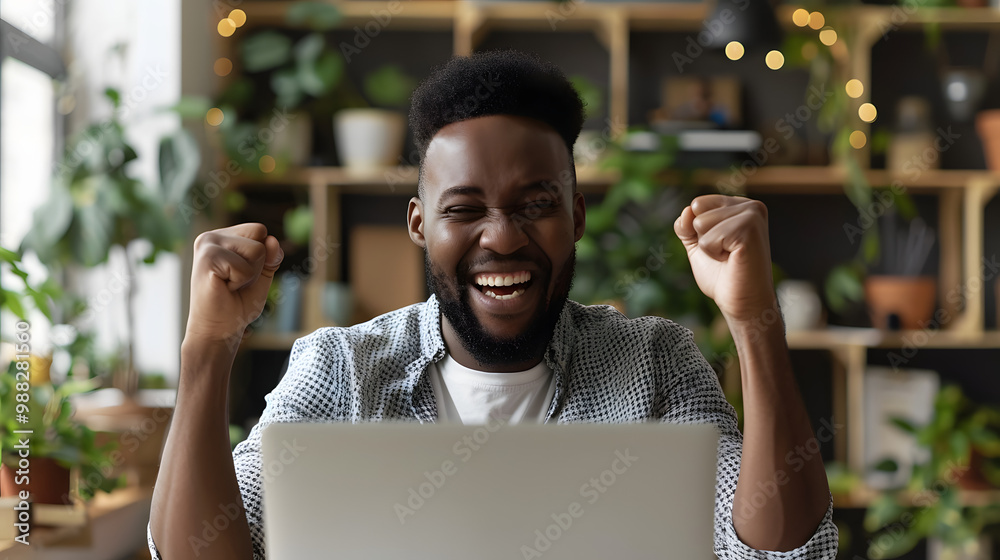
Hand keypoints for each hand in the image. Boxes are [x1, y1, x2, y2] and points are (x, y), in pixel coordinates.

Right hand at [185, 223, 282, 346]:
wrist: (217, 330)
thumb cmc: (236, 304)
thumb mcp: (261, 275)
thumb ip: (270, 257)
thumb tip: (272, 240)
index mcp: (222, 237)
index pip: (260, 230)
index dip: (263, 254)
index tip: (243, 274)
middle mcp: (211, 236)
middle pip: (260, 233)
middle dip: (258, 263)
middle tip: (235, 281)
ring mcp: (206, 245)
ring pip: (257, 250)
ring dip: (249, 274)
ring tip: (229, 285)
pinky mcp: (206, 259)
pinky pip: (245, 267)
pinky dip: (240, 282)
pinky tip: (223, 288)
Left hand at [673, 195, 775, 324]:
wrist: (742, 303)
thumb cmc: (723, 276)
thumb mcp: (697, 245)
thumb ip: (687, 226)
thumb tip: (687, 210)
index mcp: (740, 206)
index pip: (698, 204)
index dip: (698, 230)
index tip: (720, 246)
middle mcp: (750, 206)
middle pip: (697, 208)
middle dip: (703, 237)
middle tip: (726, 254)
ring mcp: (752, 215)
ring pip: (700, 222)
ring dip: (709, 247)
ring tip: (730, 257)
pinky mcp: (749, 229)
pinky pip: (708, 238)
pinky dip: (714, 254)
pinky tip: (734, 260)